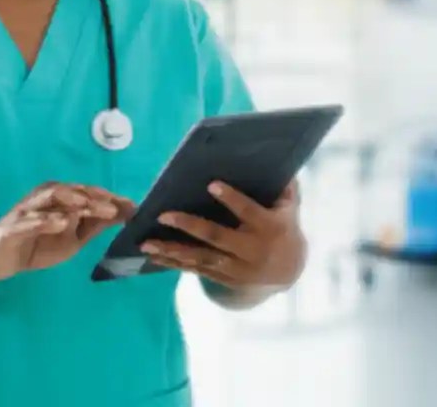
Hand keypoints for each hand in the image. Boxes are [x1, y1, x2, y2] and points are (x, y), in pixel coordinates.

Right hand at [0, 182, 135, 281]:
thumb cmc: (36, 244)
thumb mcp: (73, 238)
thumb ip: (94, 225)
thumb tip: (123, 214)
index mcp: (61, 198)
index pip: (90, 194)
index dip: (111, 199)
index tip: (133, 208)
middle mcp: (46, 197)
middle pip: (75, 192)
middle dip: (97, 199)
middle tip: (117, 208)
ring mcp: (30, 209)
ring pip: (53, 197)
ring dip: (74, 200)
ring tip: (93, 208)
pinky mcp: (15, 225)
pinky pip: (31, 219)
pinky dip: (47, 219)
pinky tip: (62, 222)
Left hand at [140, 179, 305, 291]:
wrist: (288, 273)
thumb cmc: (284, 228)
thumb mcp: (289, 207)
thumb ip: (283, 186)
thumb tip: (273, 158)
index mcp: (269, 227)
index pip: (249, 211)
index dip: (232, 199)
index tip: (211, 184)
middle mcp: (251, 249)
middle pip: (217, 236)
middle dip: (189, 225)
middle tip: (163, 215)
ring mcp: (236, 268)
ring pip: (201, 258)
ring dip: (172, 250)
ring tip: (147, 243)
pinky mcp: (224, 278)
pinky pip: (196, 270)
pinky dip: (174, 263)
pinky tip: (153, 256)